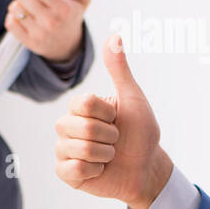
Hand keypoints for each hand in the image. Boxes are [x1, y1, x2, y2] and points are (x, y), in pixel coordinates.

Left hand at [5, 0, 93, 62]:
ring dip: (19, 4)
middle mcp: (51, 22)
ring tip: (28, 6)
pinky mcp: (28, 42)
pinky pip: (10, 22)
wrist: (67, 47)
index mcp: (65, 10)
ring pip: (14, 8)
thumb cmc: (72, 17)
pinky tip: (23, 17)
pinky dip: (13, 17)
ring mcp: (38, 34)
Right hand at [54, 35, 173, 208]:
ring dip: (105, 154)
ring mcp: (64, 149)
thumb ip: (119, 69)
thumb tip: (114, 35)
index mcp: (79, 107)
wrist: (145, 167)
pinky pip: (74, 169)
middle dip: (108, 136)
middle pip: (81, 126)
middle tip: (115, 140)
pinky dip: (94, 171)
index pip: (85, 103)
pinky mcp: (65, 172)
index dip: (108, 114)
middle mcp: (67, 126)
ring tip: (108, 155)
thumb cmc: (140, 133)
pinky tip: (99, 170)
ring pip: (80, 149)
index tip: (116, 119)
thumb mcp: (132, 98)